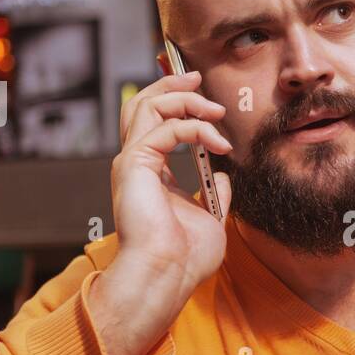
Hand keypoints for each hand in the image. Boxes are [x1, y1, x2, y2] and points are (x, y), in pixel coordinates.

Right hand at [88, 70, 232, 354]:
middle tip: (199, 77)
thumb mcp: (210, 219)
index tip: (205, 94)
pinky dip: (196, 129)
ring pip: (148, 105)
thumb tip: (222, 175)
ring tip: (216, 109)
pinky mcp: (134, 164)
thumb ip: (214, 194)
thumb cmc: (184, 259)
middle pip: (143, 103)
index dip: (176, 101)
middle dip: (172, 85)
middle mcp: (136, 163)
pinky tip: (220, 145)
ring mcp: (131, 162)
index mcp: (151, 174)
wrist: (166, 277)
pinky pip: (166, 128)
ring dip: (185, 99)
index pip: (156, 123)